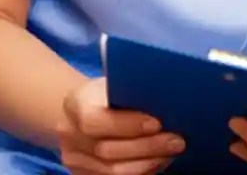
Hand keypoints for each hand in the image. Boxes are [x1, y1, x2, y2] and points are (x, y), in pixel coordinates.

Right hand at [56, 77, 184, 174]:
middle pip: (107, 150)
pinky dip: (141, 172)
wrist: (87, 109)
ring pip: (112, 171)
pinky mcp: (82, 174)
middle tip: (177, 141)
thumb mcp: (117, 82)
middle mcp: (69, 133)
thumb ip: (134, 88)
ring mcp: (73, 158)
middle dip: (148, 147)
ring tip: (171, 153)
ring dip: (148, 163)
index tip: (158, 123)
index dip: (128, 125)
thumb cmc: (111, 93)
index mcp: (75, 103)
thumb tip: (168, 96)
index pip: (95, 120)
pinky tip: (158, 162)